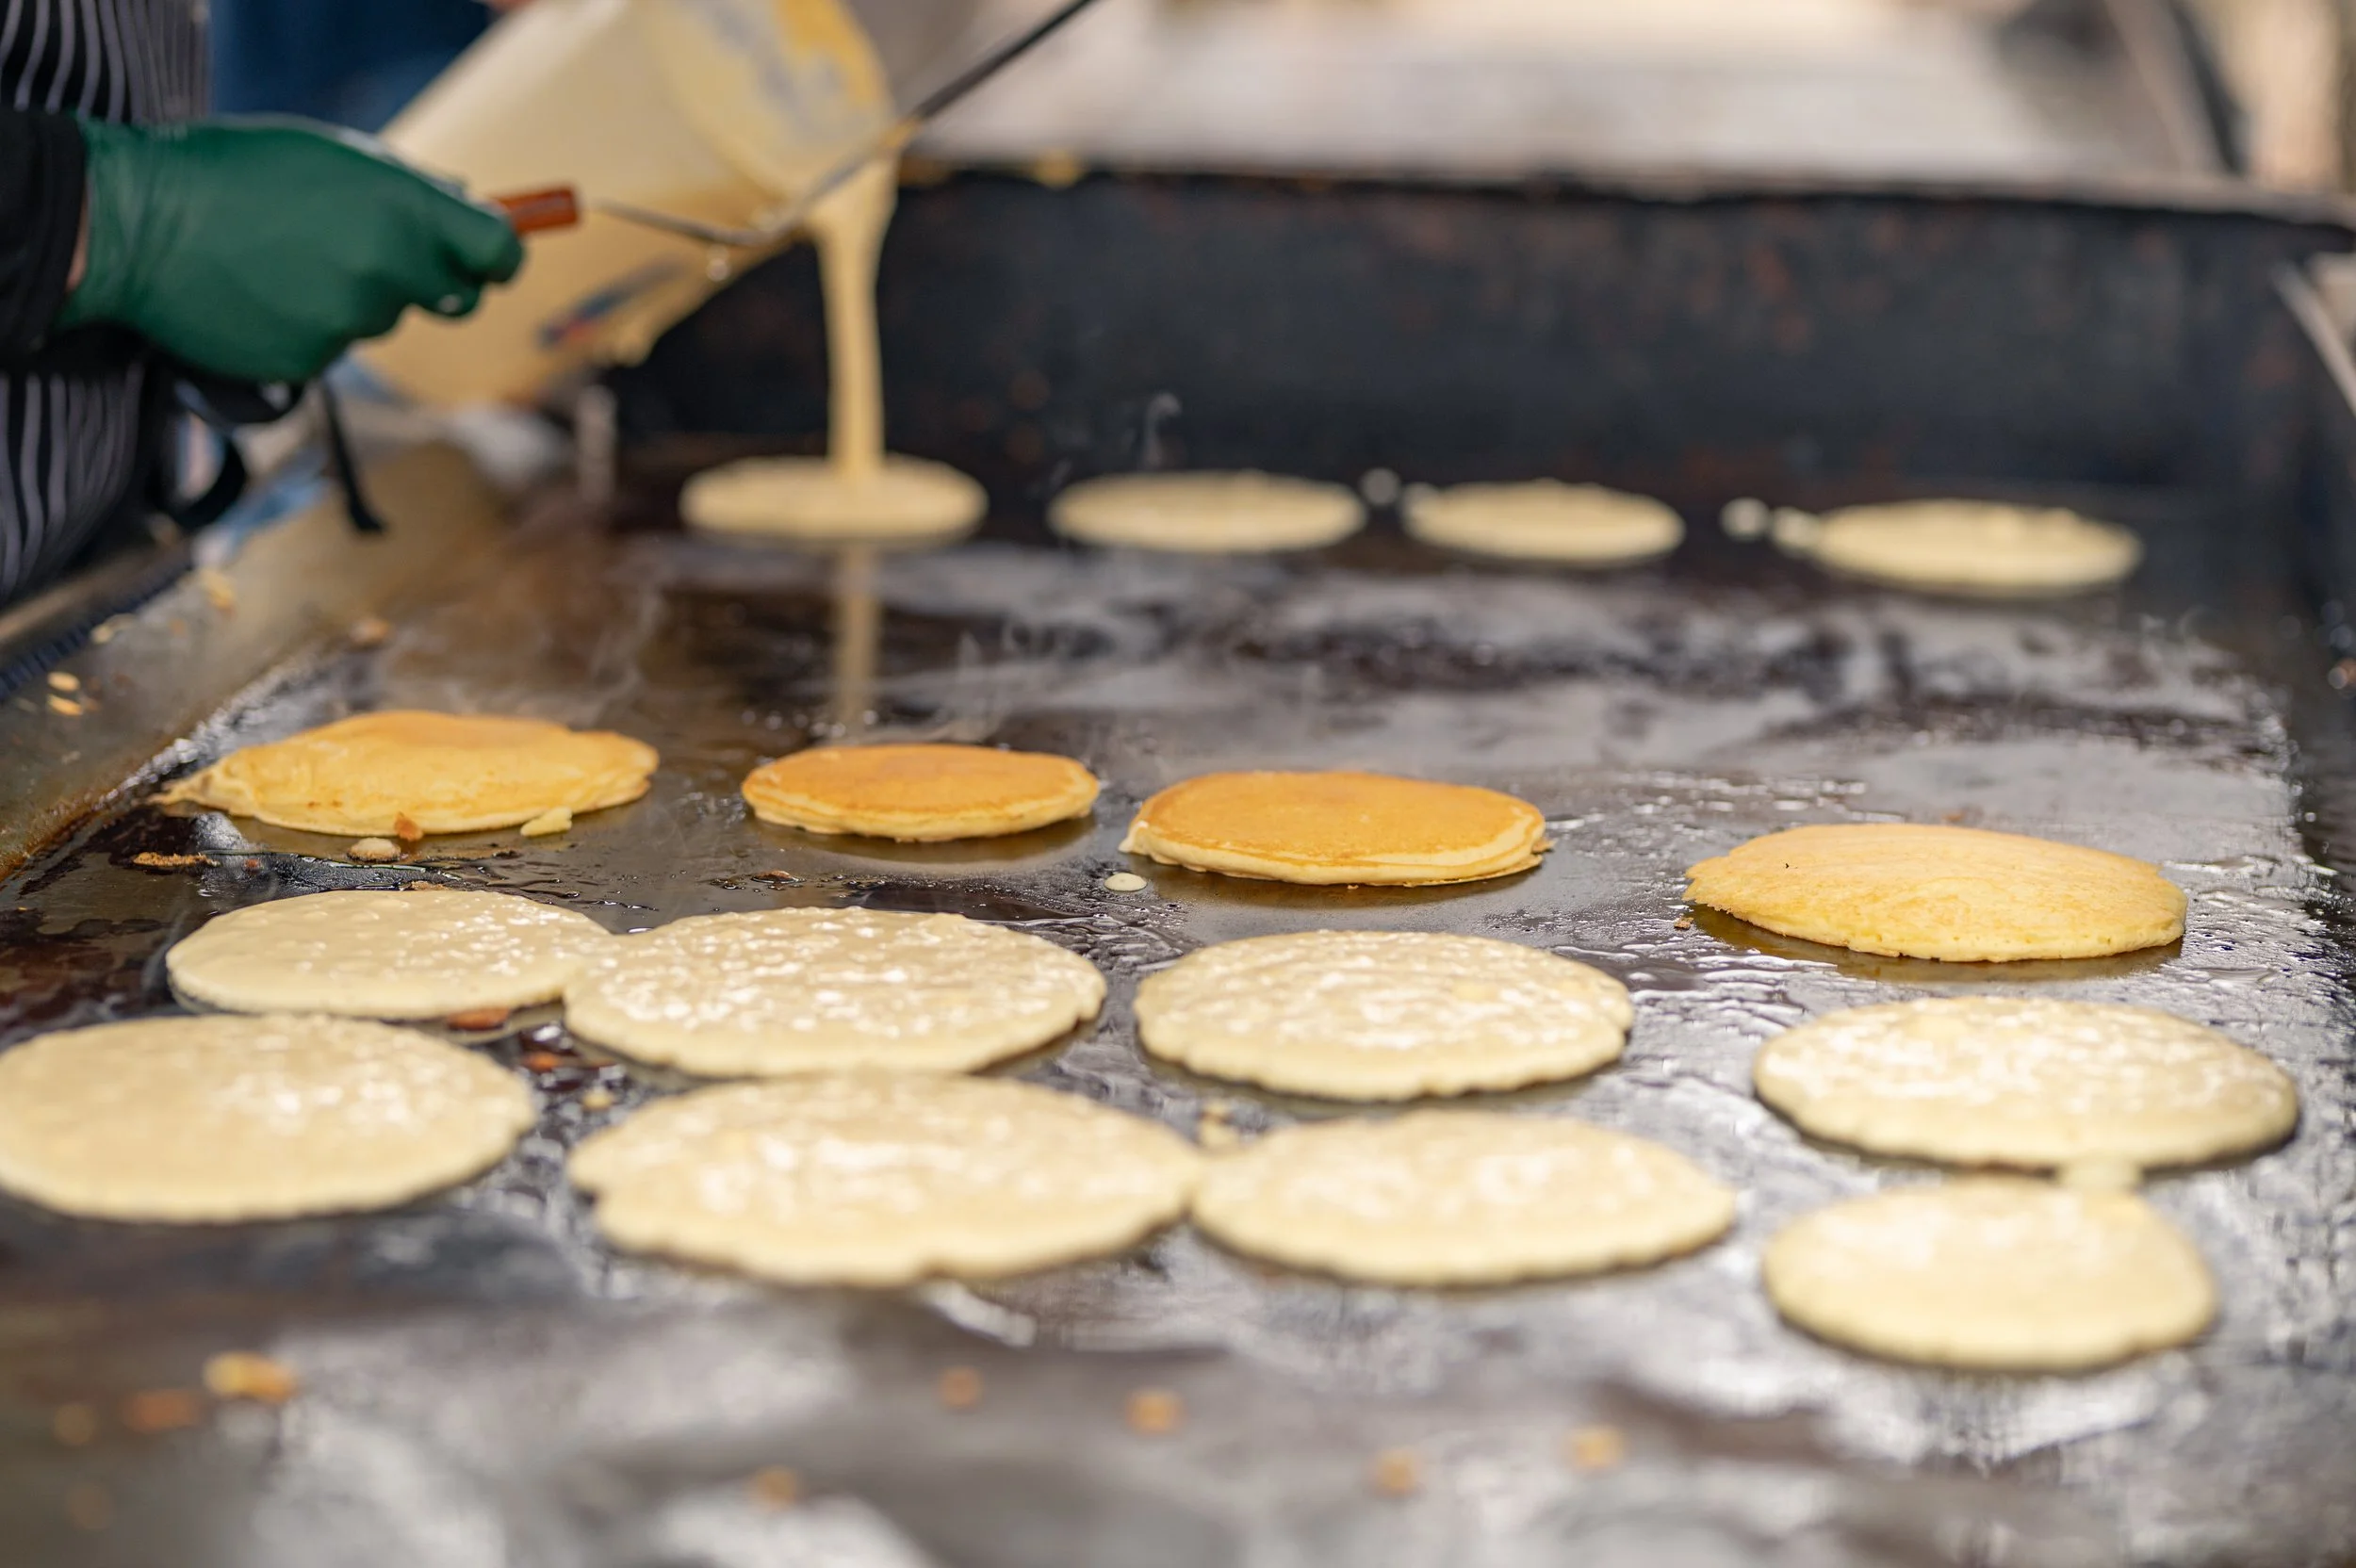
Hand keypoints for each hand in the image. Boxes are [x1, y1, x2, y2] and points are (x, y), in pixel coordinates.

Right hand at [58, 117, 524, 384]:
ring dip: (356, 294)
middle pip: (452, 295)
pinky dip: (311, 324)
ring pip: (384, 316)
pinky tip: (265, 290)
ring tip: (287, 257)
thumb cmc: (234, 171)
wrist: (135, 222)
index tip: (490, 258)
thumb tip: (467, 209)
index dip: (500, 256)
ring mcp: (351, 323)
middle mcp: (389, 271)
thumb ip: (408, 187)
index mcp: (402, 209)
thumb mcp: (332, 153)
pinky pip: (334, 345)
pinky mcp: (313, 363)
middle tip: (379, 250)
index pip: (498, 253)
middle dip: (430, 276)